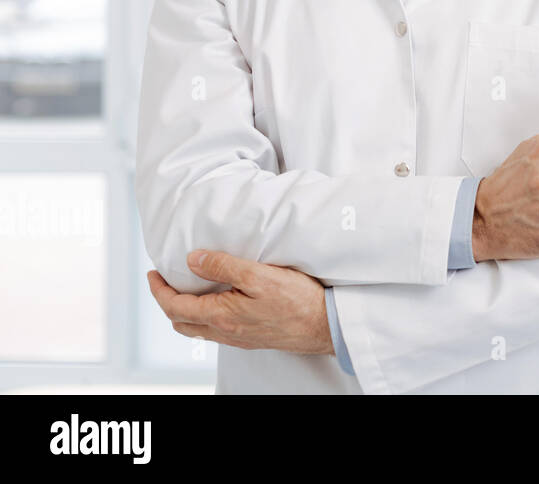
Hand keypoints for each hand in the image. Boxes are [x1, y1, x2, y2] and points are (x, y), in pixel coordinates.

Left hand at [147, 250, 332, 354]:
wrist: (325, 326)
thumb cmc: (298, 301)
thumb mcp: (259, 275)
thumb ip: (223, 267)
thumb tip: (193, 260)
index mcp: (221, 316)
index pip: (175, 306)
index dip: (158, 290)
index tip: (153, 274)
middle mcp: (225, 332)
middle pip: (181, 322)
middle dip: (167, 302)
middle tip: (165, 282)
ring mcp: (238, 338)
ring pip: (198, 329)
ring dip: (185, 311)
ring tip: (189, 290)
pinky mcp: (252, 338)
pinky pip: (216, 331)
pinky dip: (205, 317)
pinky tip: (218, 303)